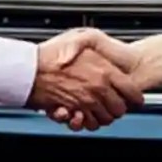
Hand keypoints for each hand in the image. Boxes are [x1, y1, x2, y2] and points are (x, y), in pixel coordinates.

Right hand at [26, 28, 143, 130]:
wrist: (27, 70)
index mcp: (105, 71)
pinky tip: (78, 113)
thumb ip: (98, 44)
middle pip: (120, 109)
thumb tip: (108, 55)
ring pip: (105, 120)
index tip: (133, 99)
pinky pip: (86, 125)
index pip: (132, 92)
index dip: (134, 98)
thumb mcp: (79, 37)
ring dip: (100, 117)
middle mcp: (98, 88)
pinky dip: (84, 122)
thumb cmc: (50, 53)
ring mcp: (86, 102)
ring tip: (93, 108)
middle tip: (110, 103)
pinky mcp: (72, 113)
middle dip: (116, 109)